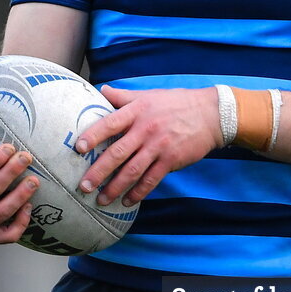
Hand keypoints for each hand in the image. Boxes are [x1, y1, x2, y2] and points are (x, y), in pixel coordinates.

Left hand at [76, 85, 221, 206]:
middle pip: (118, 153)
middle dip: (99, 171)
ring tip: (101, 200)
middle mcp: (146, 129)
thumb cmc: (176, 103)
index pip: (110, 123)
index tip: (79, 148)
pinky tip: (127, 201)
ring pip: (132, 170)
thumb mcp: (148, 95)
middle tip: (83, 186)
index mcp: (137, 111)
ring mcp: (159, 146)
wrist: (211, 114)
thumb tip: (102, 90)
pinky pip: (151, 180)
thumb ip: (123, 96)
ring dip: (115, 187)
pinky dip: (138, 192)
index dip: (94, 135)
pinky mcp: (171, 160)